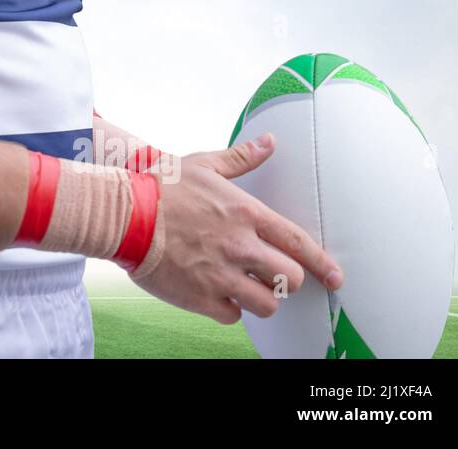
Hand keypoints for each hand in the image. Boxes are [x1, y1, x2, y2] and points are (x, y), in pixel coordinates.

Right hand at [130, 133, 343, 323]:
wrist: (122, 214)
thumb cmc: (160, 186)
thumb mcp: (203, 165)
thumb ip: (241, 158)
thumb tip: (269, 142)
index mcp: (246, 214)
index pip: (298, 243)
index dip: (322, 263)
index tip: (334, 277)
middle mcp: (239, 246)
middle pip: (289, 279)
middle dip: (286, 281)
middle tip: (271, 276)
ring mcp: (221, 274)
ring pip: (267, 304)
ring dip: (261, 299)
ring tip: (247, 289)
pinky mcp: (200, 297)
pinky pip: (233, 315)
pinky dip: (230, 309)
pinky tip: (218, 295)